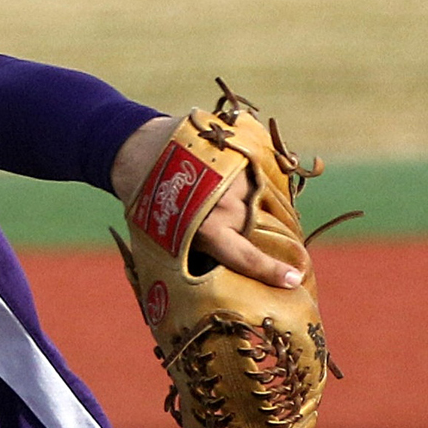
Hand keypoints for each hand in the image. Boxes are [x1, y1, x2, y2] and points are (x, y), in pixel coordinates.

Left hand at [111, 116, 299, 289]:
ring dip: (258, 204)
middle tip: (255, 232)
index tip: (293, 279)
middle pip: (262, 227)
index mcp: (207, 229)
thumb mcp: (165, 234)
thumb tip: (219, 272)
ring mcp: (238, 175)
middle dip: (265, 234)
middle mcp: (227, 203)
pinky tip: (237, 179)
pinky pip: (261, 173)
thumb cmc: (145, 201)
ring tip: (235, 199)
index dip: (272, 270)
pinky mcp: (242, 153)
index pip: (247, 257)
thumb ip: (199, 250)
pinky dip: (255, 180)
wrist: (134, 148)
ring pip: (264, 199)